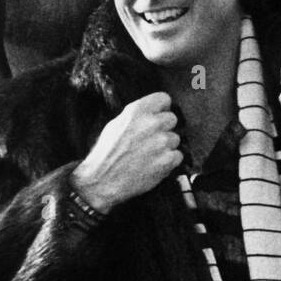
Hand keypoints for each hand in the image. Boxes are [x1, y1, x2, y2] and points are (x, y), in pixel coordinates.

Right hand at [72, 91, 181, 212]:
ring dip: (166, 146)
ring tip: (149, 155)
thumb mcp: (116, 124)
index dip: (161, 109)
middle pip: (172, 119)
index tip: (158, 116)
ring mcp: (161, 142)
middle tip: (151, 139)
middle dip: (164, 128)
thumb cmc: (106, 153)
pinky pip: (178, 156)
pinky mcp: (167, 160)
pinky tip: (154, 165)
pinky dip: (169, 161)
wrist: (102, 181)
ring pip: (175, 139)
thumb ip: (137, 116)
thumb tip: (152, 112)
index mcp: (137, 111)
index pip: (164, 99)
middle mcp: (152, 123)